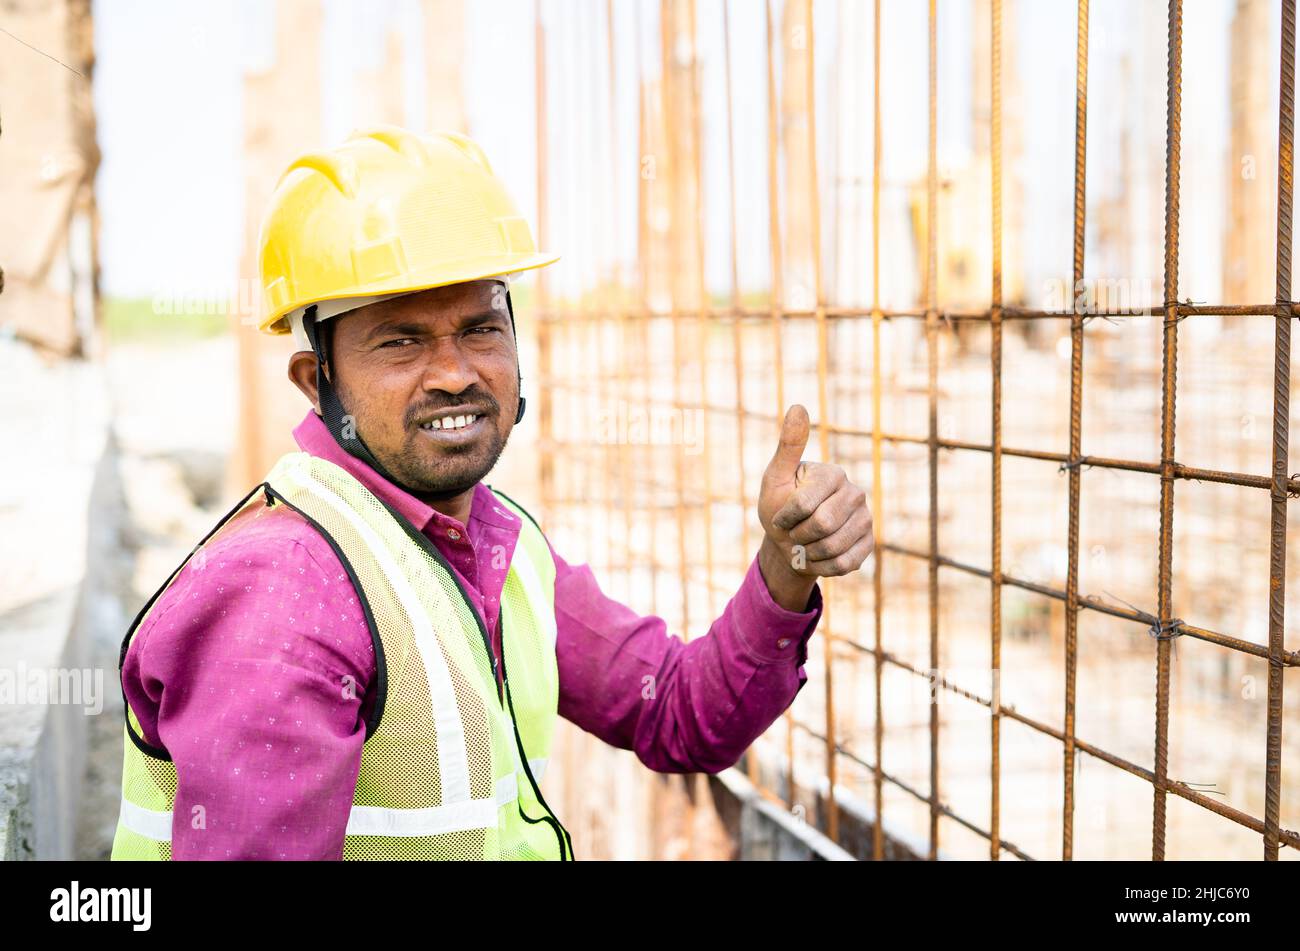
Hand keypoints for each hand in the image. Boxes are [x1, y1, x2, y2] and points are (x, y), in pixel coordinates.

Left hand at [757, 405, 874, 607]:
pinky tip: (817, 556)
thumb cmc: (779, 504)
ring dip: (808, 553)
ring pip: (833, 547)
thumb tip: (798, 406)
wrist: (790, 541)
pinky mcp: (869, 543)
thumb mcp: (775, 477)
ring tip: (804, 545)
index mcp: (832, 473)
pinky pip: (845, 563)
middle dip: (797, 537)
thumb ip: (789, 445)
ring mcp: (865, 518)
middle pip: (821, 526)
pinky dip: (823, 566)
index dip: (784, 519)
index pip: (804, 504)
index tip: (779, 518)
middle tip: (793, 533)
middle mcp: (855, 492)